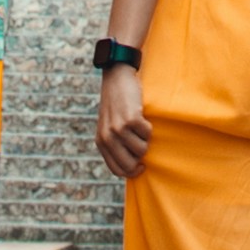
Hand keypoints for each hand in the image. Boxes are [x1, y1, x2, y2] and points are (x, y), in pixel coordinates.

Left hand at [95, 57, 150, 181]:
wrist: (116, 77)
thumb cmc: (116, 103)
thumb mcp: (109, 126)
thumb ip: (114, 144)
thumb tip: (133, 166)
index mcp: (101, 142)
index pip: (117, 170)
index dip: (132, 172)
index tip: (141, 166)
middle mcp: (107, 138)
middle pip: (129, 165)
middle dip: (141, 159)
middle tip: (143, 144)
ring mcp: (118, 129)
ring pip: (141, 150)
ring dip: (146, 139)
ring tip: (140, 126)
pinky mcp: (130, 119)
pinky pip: (147, 134)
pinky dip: (149, 127)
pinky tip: (142, 117)